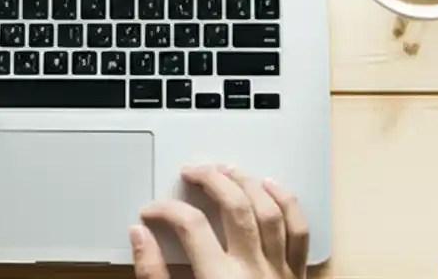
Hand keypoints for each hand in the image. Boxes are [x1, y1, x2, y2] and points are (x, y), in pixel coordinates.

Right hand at [131, 165, 308, 278]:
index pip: (189, 225)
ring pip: (269, 210)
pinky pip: (298, 231)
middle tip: (191, 170)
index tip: (150, 211)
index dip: (165, 210)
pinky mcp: (297, 276)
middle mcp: (253, 271)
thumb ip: (153, 274)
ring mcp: (279, 271)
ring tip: (227, 169)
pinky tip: (270, 188)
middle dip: (211, 179)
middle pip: (235, 206)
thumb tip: (139, 235)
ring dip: (248, 183)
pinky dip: (287, 203)